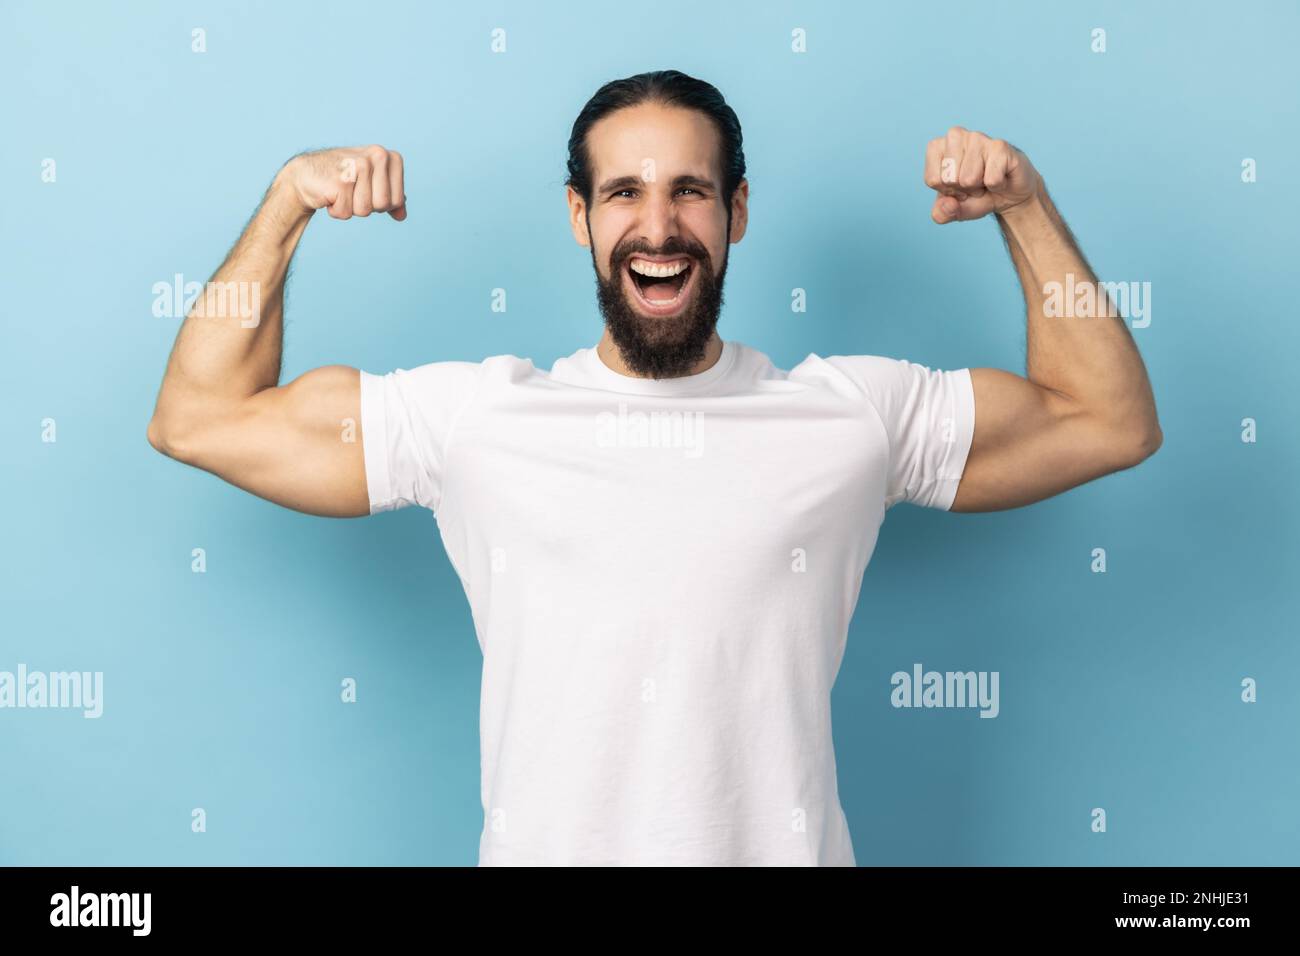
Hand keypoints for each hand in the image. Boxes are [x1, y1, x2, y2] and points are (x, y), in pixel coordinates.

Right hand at [280, 146, 406, 219]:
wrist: (305, 173)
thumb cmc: (342, 179)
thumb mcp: (371, 184)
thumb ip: (390, 197)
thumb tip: (402, 216)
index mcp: (388, 156)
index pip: (397, 200)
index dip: (381, 204)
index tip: (366, 190)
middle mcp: (376, 156)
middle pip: (383, 205)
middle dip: (366, 206)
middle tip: (352, 191)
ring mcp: (358, 166)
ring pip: (365, 210)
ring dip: (350, 208)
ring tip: (340, 191)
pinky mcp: (340, 180)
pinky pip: (346, 212)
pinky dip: (336, 210)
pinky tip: (330, 194)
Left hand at [923, 127, 1039, 223]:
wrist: (1008, 195)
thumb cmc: (976, 196)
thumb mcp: (953, 210)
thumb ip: (941, 213)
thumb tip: (947, 204)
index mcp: (937, 147)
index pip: (932, 179)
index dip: (947, 192)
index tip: (957, 186)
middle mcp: (955, 136)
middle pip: (949, 178)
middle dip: (962, 189)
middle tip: (973, 183)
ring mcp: (978, 137)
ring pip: (969, 179)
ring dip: (979, 187)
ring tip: (985, 179)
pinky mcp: (1000, 146)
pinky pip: (991, 179)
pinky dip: (996, 185)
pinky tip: (999, 176)